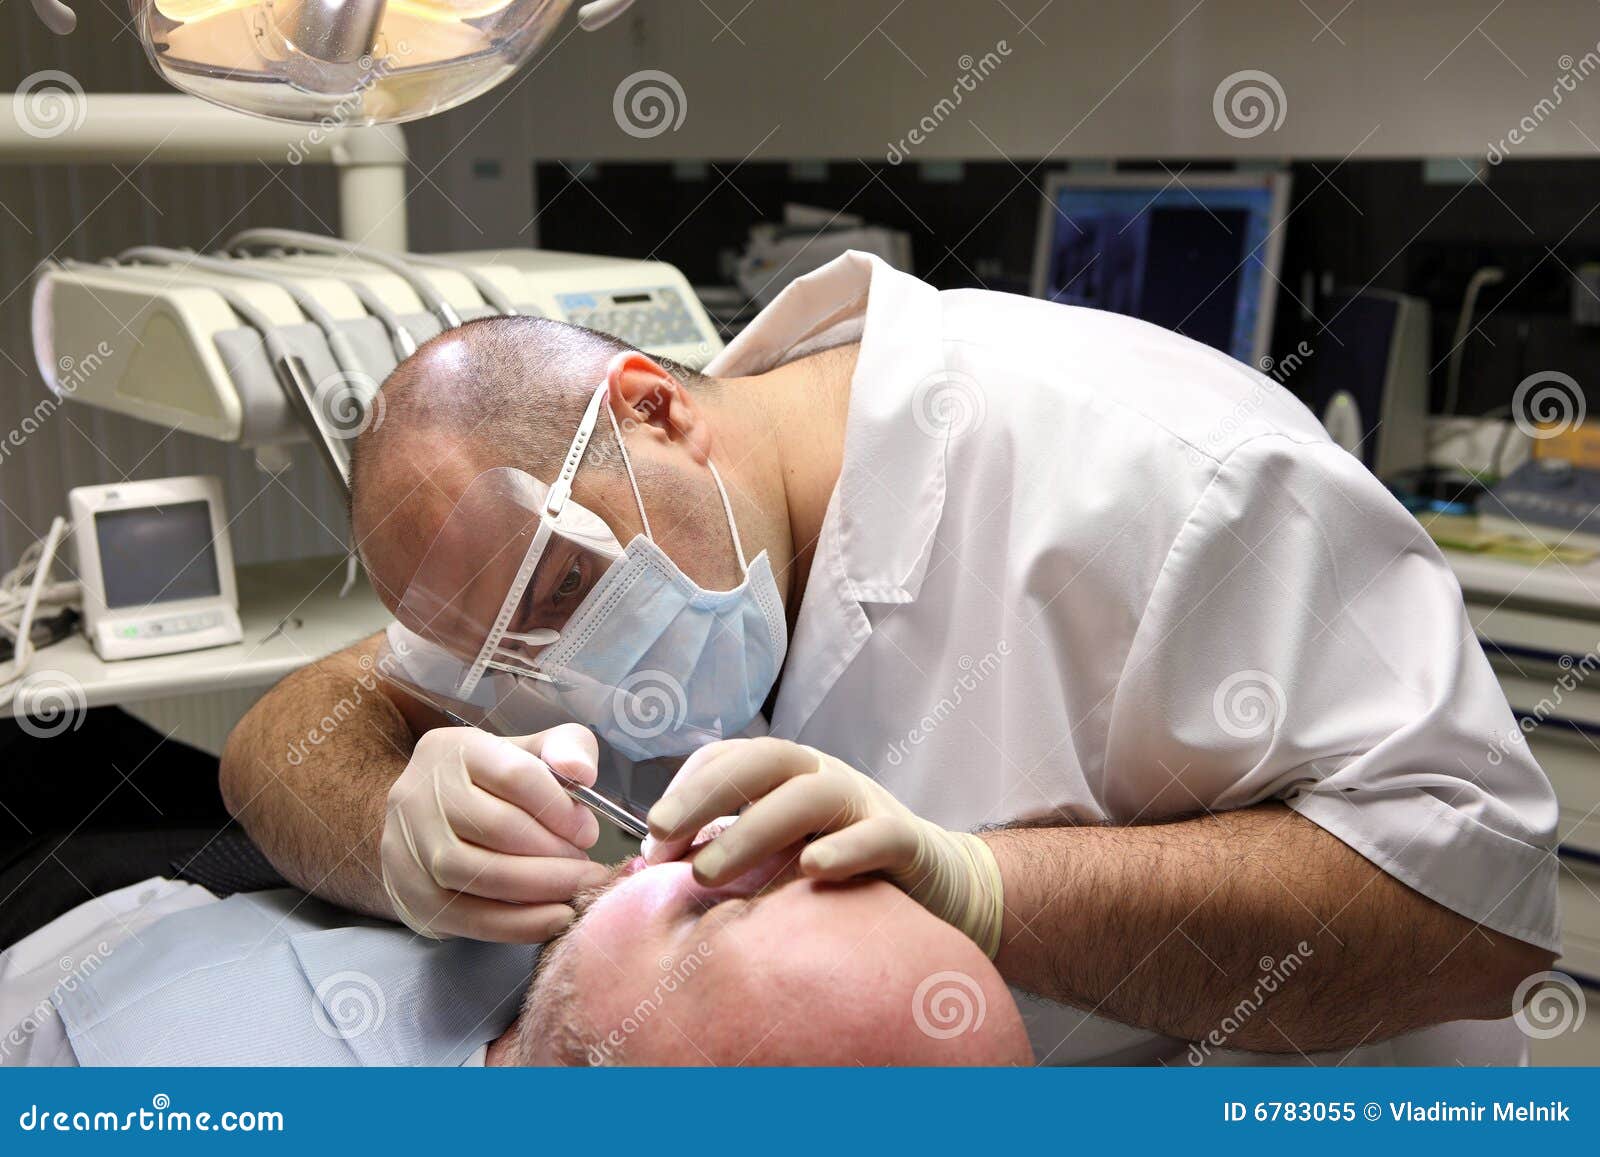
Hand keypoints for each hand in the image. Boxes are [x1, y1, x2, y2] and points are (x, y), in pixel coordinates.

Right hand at [380, 724, 612, 941]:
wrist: (427, 824)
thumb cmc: (491, 785)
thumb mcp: (530, 751)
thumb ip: (566, 747)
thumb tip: (581, 770)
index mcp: (454, 750)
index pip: (515, 775)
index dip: (560, 808)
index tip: (587, 832)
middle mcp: (421, 795)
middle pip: (499, 828)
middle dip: (555, 853)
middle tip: (588, 867)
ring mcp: (412, 848)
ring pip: (483, 874)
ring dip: (543, 888)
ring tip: (577, 889)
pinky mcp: (414, 896)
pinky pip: (472, 917)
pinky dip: (521, 924)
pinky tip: (556, 918)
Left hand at [642, 738, 1004, 956]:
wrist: (944, 888)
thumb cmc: (847, 873)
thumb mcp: (783, 856)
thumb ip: (730, 853)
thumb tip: (652, 869)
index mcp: (791, 776)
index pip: (732, 757)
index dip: (686, 788)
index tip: (651, 836)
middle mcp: (826, 777)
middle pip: (764, 761)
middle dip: (706, 794)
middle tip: (660, 837)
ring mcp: (868, 805)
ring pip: (810, 795)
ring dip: (752, 829)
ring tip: (707, 871)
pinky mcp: (907, 842)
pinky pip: (877, 836)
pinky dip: (843, 848)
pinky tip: (810, 870)